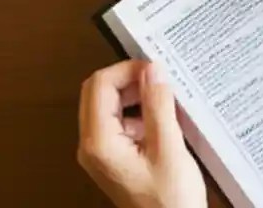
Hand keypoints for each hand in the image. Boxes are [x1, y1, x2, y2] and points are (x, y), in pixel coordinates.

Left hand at [78, 60, 207, 207]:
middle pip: (99, 92)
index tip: (156, 68)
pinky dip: (138, 111)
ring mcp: (101, 151)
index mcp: (100, 142)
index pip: (100, 85)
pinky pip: (118, 121)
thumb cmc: (170, 200)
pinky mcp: (113, 155)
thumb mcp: (169, 148)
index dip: (127, 69)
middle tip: (161, 79)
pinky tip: (163, 118)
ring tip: (165, 99)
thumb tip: (152, 69)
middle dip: (129, 79)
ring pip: (108, 104)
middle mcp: (92, 145)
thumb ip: (158, 105)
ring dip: (134, 95)